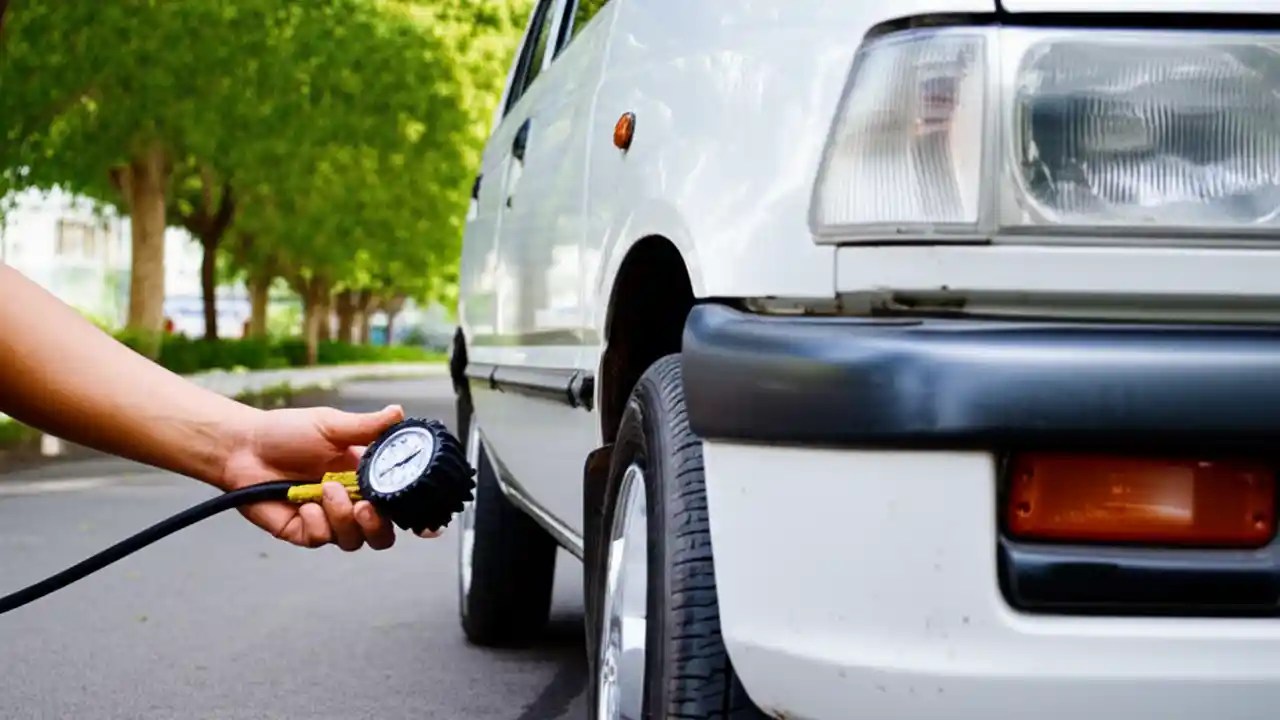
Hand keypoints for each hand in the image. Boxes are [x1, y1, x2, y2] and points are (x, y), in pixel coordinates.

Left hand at [218, 403, 440, 549]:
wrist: (243, 447)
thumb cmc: (285, 432)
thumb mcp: (330, 425)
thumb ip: (367, 426)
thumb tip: (398, 413)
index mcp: (365, 478)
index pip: (398, 503)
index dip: (416, 517)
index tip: (426, 523)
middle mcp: (352, 503)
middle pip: (383, 533)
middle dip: (379, 525)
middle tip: (364, 508)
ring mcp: (328, 520)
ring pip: (354, 540)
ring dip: (344, 518)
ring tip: (324, 491)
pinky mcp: (304, 531)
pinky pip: (321, 540)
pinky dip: (316, 523)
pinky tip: (302, 503)